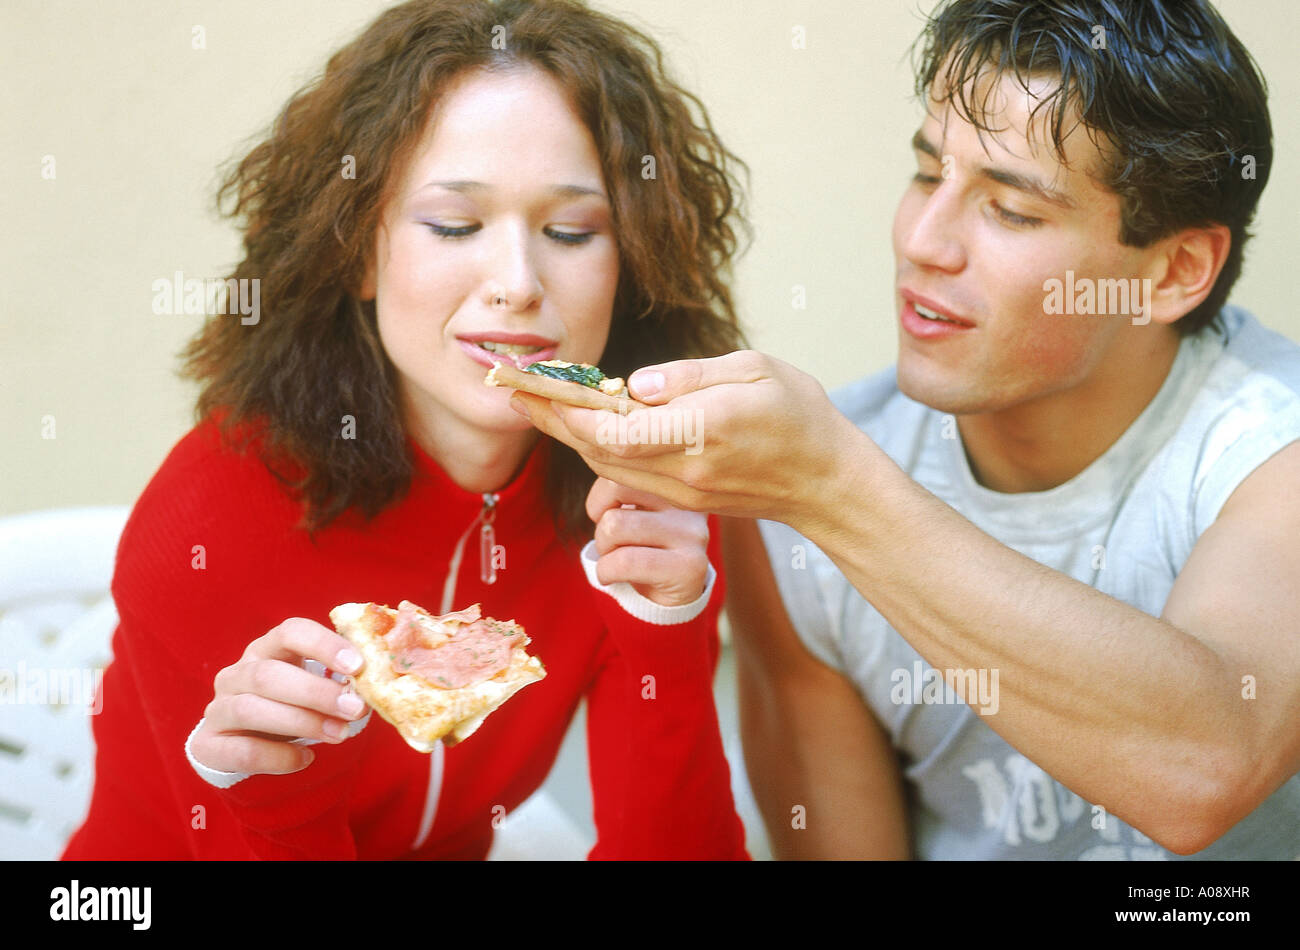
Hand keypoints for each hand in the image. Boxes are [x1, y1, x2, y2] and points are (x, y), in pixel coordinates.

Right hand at [190, 619, 369, 774]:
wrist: (246, 744)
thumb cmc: (291, 706)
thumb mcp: (313, 685)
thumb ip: (339, 681)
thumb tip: (379, 682)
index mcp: (267, 649)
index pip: (290, 632)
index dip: (323, 645)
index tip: (357, 666)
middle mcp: (237, 673)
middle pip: (268, 674)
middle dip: (316, 692)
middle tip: (355, 709)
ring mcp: (218, 708)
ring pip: (251, 709)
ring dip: (301, 722)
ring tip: (340, 734)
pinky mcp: (209, 745)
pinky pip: (242, 751)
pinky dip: (278, 756)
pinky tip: (306, 758)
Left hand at [512, 350, 855, 524]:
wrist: (826, 483)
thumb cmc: (799, 415)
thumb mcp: (756, 370)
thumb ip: (690, 376)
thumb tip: (634, 385)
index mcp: (702, 431)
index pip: (616, 428)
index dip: (568, 409)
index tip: (533, 385)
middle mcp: (684, 470)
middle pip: (598, 449)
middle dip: (552, 420)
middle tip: (513, 388)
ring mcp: (681, 492)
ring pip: (606, 466)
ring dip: (567, 436)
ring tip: (534, 403)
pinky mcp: (683, 501)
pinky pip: (626, 475)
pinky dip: (596, 449)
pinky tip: (580, 426)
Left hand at [587, 477, 709, 606]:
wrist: (668, 600)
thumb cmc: (641, 550)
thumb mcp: (631, 511)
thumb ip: (619, 487)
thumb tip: (596, 466)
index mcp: (674, 482)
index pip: (624, 465)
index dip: (600, 497)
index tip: (603, 517)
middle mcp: (689, 501)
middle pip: (617, 489)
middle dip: (601, 524)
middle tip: (612, 544)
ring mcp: (694, 533)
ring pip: (615, 525)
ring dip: (603, 550)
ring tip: (616, 560)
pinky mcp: (690, 566)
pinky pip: (625, 561)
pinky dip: (605, 572)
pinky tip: (612, 577)